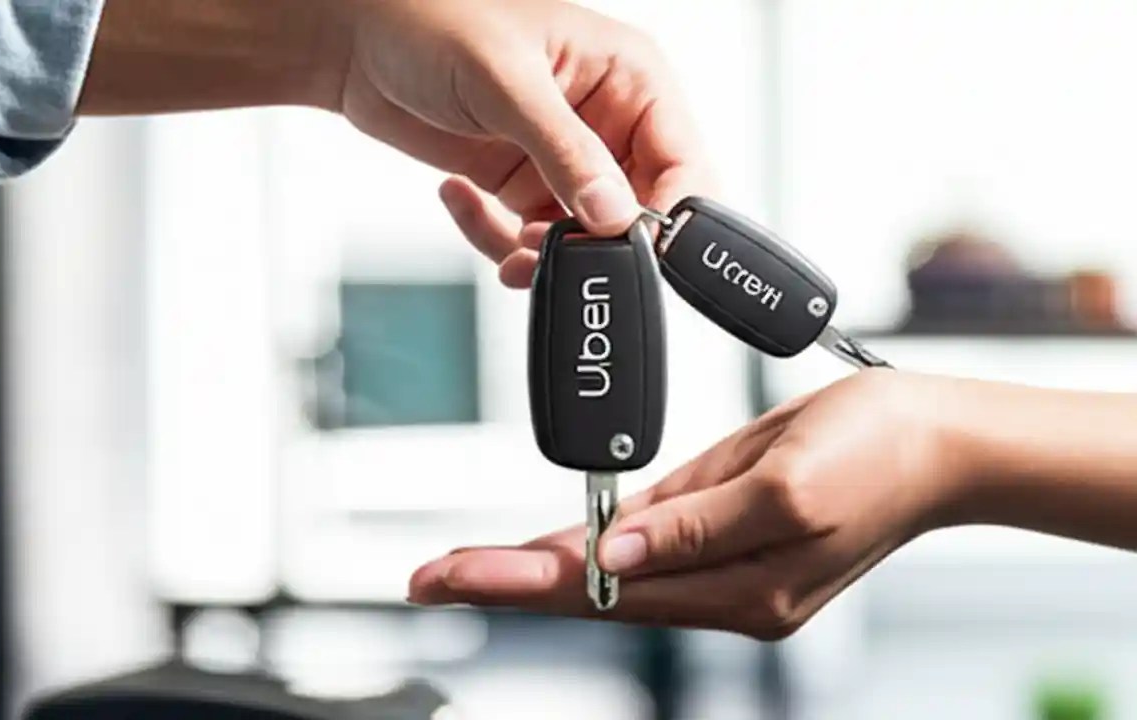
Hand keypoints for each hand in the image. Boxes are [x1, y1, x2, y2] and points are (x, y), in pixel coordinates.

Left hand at [340, 0, 712, 286]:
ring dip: (540, 253)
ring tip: (502, 243)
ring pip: (580, 238)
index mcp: (628, 78)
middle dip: (596, 246)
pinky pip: (527, 237)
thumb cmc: (431, 19)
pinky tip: (458, 196)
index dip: (669, 214)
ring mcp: (561, 158)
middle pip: (635, 212)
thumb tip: (615, 215)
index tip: (635, 251)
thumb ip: (566, 153)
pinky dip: (493, 237)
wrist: (354, 38)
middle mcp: (604, 121)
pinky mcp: (520, 183)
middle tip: (555, 258)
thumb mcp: (507, 83)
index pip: (682, 160)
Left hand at [408, 370, 967, 637]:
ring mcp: (725, 565)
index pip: (603, 590)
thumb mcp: (786, 486)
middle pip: (595, 589)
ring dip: (540, 568)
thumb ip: (696, 525)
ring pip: (612, 570)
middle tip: (431, 574)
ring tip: (468, 566)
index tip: (450, 574)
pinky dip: (590, 545)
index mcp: (739, 590)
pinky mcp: (727, 531)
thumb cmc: (876, 453)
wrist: (937, 439)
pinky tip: (553, 548)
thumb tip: (613, 553)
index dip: (518, 581)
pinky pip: (644, 543)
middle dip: (509, 579)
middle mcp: (724, 589)